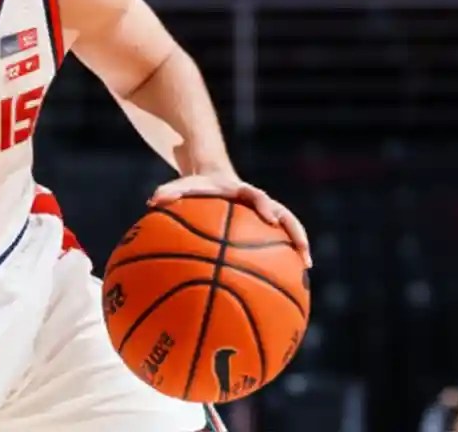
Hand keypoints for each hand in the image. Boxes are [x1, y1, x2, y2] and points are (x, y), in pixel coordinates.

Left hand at [149, 170, 311, 267]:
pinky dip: (283, 257)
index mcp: (241, 191)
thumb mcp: (183, 186)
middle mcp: (259, 202)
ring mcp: (264, 214)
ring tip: (306, 268)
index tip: (269, 219)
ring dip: (299, 245)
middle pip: (284, 214)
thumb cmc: (197, 187)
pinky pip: (277, 241)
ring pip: (289, 228)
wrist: (212, 176)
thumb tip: (151, 201)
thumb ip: (169, 192)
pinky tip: (287, 280)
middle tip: (302, 250)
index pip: (257, 195)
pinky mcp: (264, 225)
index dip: (264, 206)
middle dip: (294, 231)